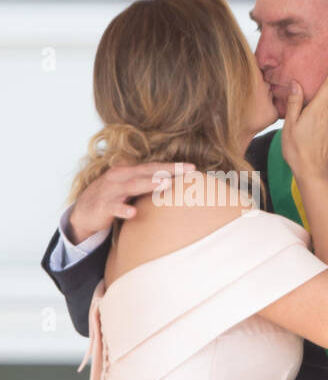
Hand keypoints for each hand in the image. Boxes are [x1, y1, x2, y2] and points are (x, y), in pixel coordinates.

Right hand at [66, 162, 194, 244]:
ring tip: (165, 183)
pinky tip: (133, 212)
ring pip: (131, 186)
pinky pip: (114, 207)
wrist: (83, 212)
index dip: (172, 166)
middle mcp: (119, 177)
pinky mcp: (103, 206)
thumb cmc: (113, 198)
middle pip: (146, 171)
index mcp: (128, 172)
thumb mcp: (130, 188)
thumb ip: (149, 185)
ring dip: (148, 184)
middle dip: (167, 170)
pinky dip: (123, 209)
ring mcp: (110, 191)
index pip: (153, 167)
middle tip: (186, 170)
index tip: (192, 168)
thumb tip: (177, 185)